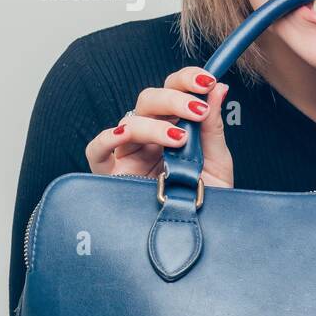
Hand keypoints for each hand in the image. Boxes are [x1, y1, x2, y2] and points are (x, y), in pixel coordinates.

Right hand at [85, 67, 234, 188]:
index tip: (207, 80)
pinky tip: (126, 136)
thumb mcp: (216, 162)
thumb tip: (218, 89)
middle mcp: (150, 137)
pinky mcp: (110, 173)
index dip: (186, 80)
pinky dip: (108, 138)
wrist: (198, 234)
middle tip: (197, 110)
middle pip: (149, 99)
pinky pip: (97, 149)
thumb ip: (213, 126)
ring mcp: (129, 153)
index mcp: (174, 128)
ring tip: (179, 138)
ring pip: (130, 119)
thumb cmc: (206, 202)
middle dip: (174, 98)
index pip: (173, 92)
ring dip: (154, 123)